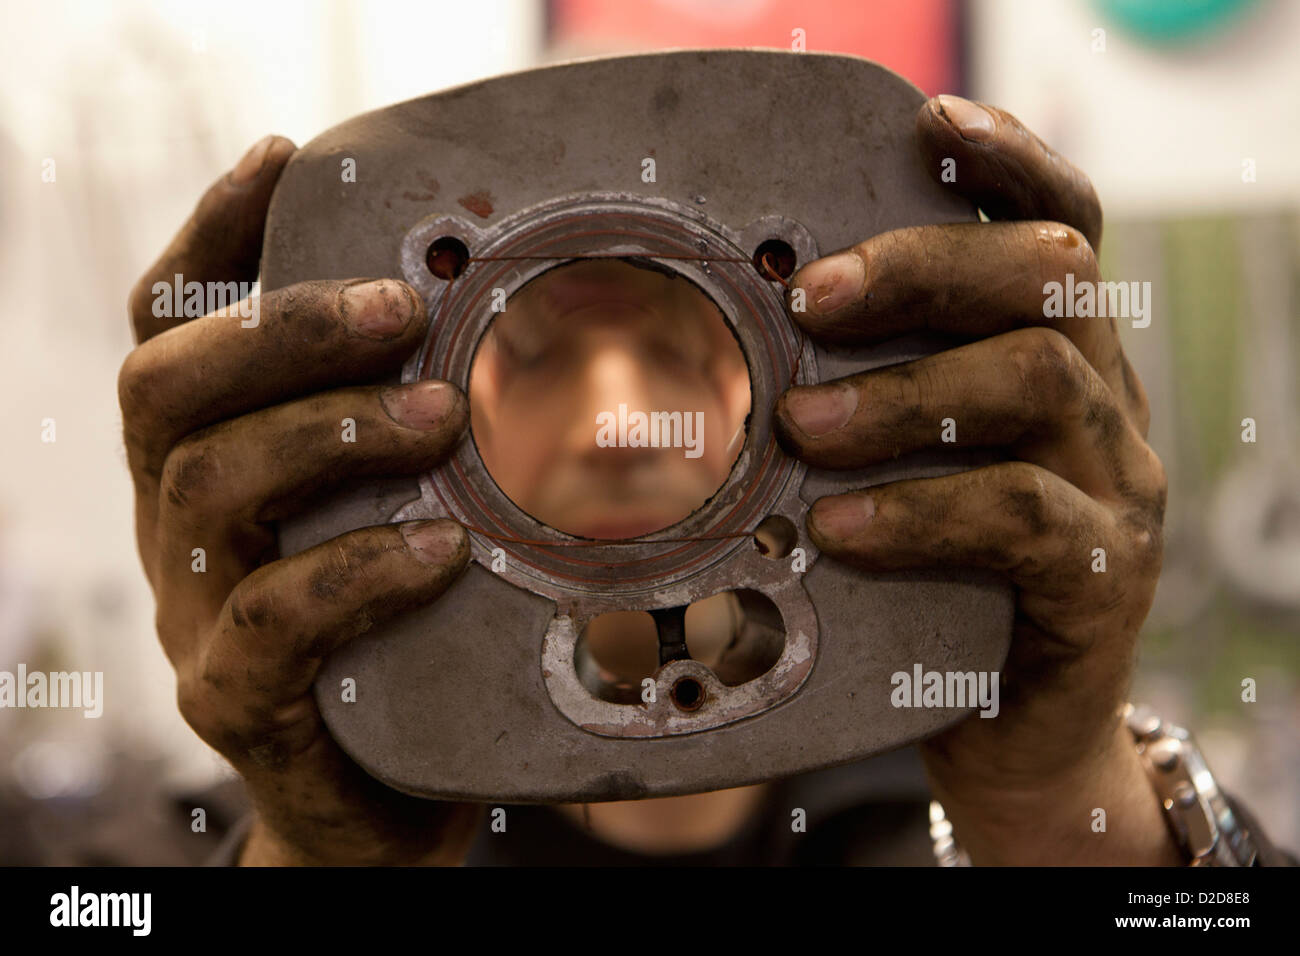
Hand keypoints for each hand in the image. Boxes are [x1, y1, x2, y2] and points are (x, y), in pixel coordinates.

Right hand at [119, 136, 481, 864]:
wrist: (381, 802)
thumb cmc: (406, 636)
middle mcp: (181, 526)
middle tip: (403, 304)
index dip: (213, 236)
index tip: (283, 158)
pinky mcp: (235, 700)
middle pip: (169, 390)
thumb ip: (417, 434)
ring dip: (329, 432)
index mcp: (210, 462)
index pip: (176, 328)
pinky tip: (440, 549)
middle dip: (284, 328)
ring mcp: (194, 614)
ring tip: (442, 416)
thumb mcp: (403, 514)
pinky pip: (272, 620)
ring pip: (209, 488)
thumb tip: (507, 327)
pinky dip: (359, 570)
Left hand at [772, 97, 1178, 864]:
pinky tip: (843, 528)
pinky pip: (1025, 519)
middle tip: (809, 294)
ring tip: (803, 425)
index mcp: (1059, 358)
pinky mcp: (1101, 579)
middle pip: (1048, 280)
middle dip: (923, 269)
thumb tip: (738, 348)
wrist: (1013, 732)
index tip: (928, 122)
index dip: (1007, 162)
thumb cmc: (936, 584)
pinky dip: (923, 512)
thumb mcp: (908, 474)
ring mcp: (1116, 488)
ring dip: (905, 394)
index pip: (1059, 228)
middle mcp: (1102, 405)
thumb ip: (864, 402)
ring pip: (1038, 385)